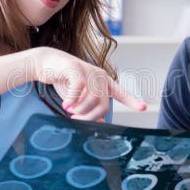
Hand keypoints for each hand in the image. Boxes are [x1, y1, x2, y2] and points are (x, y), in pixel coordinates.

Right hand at [28, 47, 145, 120]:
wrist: (46, 64)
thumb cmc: (65, 81)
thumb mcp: (80, 98)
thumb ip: (91, 108)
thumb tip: (101, 125)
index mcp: (104, 83)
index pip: (121, 93)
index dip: (133, 101)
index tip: (144, 108)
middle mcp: (100, 76)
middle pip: (103, 105)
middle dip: (89, 117)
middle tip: (76, 119)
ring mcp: (89, 71)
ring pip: (92, 99)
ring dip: (80, 110)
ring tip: (70, 110)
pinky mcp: (75, 68)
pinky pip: (79, 88)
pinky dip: (72, 100)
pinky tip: (66, 105)